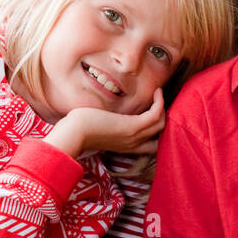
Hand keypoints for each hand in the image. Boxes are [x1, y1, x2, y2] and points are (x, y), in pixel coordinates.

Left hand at [45, 87, 165, 159]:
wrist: (74, 134)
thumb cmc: (80, 130)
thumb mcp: (100, 129)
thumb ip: (109, 126)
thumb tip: (107, 115)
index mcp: (127, 146)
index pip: (153, 145)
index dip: (159, 131)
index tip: (156, 114)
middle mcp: (134, 143)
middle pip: (161, 133)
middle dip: (164, 116)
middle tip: (159, 100)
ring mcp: (135, 136)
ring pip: (162, 123)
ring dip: (163, 105)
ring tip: (159, 94)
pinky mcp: (133, 126)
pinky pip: (156, 114)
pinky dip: (160, 102)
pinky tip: (156, 92)